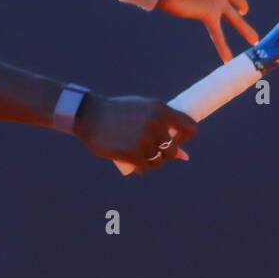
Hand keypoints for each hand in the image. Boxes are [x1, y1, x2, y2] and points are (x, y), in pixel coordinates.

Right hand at [73, 94, 198, 174]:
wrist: (89, 115)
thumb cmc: (118, 113)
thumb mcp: (142, 112)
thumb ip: (163, 128)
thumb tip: (185, 156)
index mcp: (160, 109)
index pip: (189, 127)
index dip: (184, 138)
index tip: (175, 141)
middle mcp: (155, 123)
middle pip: (172, 150)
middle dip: (164, 154)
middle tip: (150, 150)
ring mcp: (143, 139)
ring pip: (159, 162)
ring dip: (151, 162)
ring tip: (140, 155)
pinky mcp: (131, 153)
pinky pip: (145, 168)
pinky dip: (140, 168)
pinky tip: (134, 163)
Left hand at [156, 0, 265, 62]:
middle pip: (236, 7)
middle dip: (244, 16)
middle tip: (255, 31)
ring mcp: (212, 6)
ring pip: (231, 22)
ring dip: (243, 31)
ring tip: (254, 43)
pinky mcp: (205, 16)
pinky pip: (217, 34)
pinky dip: (222, 46)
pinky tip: (227, 60)